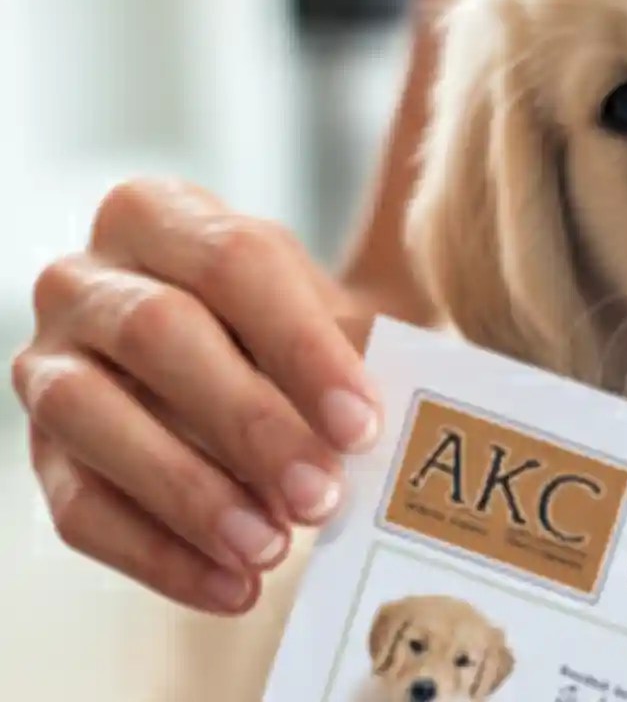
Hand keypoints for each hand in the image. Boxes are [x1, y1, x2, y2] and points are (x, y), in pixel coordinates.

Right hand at [11, 179, 382, 614]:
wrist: (245, 367)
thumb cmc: (294, 335)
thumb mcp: (330, 314)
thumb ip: (358, 343)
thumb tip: (405, 414)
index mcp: (163, 216)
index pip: (232, 263)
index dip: (300, 347)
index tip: (361, 424)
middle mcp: (87, 278)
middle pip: (158, 334)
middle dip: (247, 424)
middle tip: (321, 498)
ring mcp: (49, 363)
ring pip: (95, 418)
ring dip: (190, 493)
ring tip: (273, 550)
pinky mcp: (43, 451)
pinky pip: (79, 508)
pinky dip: (160, 556)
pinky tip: (234, 588)